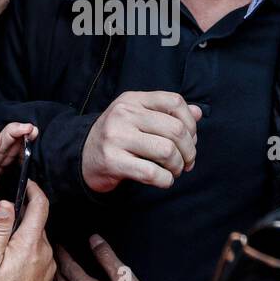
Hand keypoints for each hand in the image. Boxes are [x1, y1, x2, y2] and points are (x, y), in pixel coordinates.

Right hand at [0, 184, 54, 280]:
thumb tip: (7, 203)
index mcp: (30, 245)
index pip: (41, 206)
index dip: (34, 189)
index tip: (25, 182)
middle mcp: (45, 254)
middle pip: (38, 222)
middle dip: (23, 213)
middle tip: (2, 215)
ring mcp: (48, 267)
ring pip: (37, 239)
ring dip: (23, 234)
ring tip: (1, 242)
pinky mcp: (46, 279)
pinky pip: (39, 254)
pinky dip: (26, 249)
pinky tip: (9, 261)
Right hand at [82, 90, 201, 192]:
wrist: (81, 156)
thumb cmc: (117, 137)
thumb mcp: (138, 117)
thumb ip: (167, 114)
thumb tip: (198, 113)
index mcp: (133, 100)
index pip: (174, 102)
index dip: (191, 123)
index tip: (191, 139)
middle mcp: (124, 114)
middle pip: (175, 130)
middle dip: (189, 151)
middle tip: (186, 162)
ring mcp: (116, 137)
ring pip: (167, 151)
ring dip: (177, 167)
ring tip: (174, 171)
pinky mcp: (112, 161)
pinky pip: (151, 173)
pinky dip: (165, 180)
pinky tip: (163, 180)